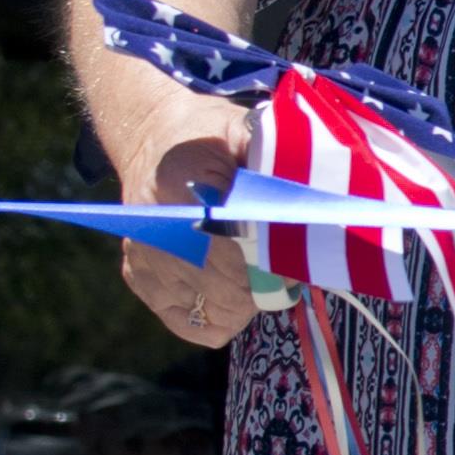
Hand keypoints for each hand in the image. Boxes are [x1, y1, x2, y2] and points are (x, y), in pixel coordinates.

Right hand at [114, 119, 280, 351]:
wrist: (150, 137)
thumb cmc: (207, 135)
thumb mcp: (243, 132)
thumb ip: (274, 166)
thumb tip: (317, 209)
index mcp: (180, 183)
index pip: (232, 248)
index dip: (270, 262)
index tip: (293, 260)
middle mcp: (153, 227)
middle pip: (224, 289)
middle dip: (264, 287)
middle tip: (284, 272)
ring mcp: (142, 257)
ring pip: (210, 312)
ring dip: (245, 303)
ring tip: (258, 277)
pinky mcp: (137, 276)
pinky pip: (187, 323)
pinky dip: (217, 315)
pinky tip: (230, 292)